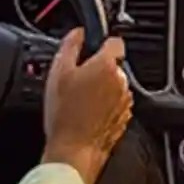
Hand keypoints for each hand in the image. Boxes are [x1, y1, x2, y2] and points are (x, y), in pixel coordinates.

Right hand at [42, 29, 131, 183]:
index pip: (115, 42)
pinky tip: (87, 114)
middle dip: (99, 70)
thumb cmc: (64, 115)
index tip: (92, 50)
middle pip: (113, 65)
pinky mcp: (124, 118)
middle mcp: (121, 81)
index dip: (102, 43)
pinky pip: (116, 104)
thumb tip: (78, 32)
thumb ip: (70, 45)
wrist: (73, 151)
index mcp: (107, 66)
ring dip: (103, 89)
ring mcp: (125, 101)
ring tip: (80, 101)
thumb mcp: (58, 73)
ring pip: (115, 85)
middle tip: (78, 81)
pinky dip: (105, 106)